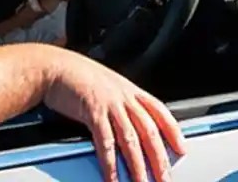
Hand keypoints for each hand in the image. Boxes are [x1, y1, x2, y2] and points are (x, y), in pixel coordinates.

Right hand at [42, 51, 186, 181]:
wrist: (54, 67)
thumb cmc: (77, 76)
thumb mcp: (107, 84)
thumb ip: (121, 101)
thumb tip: (130, 121)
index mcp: (129, 90)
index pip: (160, 111)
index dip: (173, 131)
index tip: (182, 149)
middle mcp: (123, 97)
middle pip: (149, 131)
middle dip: (160, 158)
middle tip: (166, 177)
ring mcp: (110, 104)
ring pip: (131, 140)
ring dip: (138, 166)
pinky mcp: (93, 113)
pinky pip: (106, 143)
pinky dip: (111, 164)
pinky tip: (113, 177)